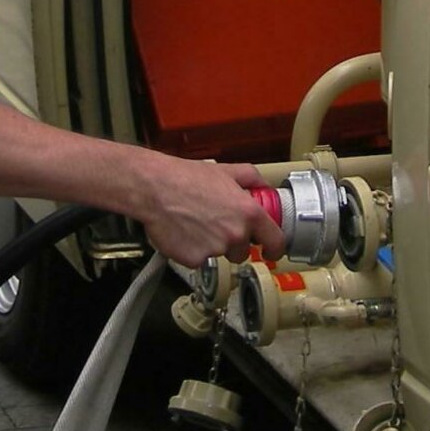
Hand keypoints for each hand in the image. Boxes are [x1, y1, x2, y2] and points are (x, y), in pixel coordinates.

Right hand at [140, 158, 284, 266]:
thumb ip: (251, 178)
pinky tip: (184, 232)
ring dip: (212, 245)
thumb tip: (263, 186)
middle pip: (243, 251)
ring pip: (220, 255)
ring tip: (196, 224)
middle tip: (216, 224)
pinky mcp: (195, 260)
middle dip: (234, 242)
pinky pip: (199, 260)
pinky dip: (192, 250)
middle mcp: (235, 234)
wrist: (154, 189)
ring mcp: (215, 249)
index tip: (272, 251)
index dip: (275, 248)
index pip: (275, 240)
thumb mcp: (226, 170)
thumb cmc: (186, 178)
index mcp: (249, 213)